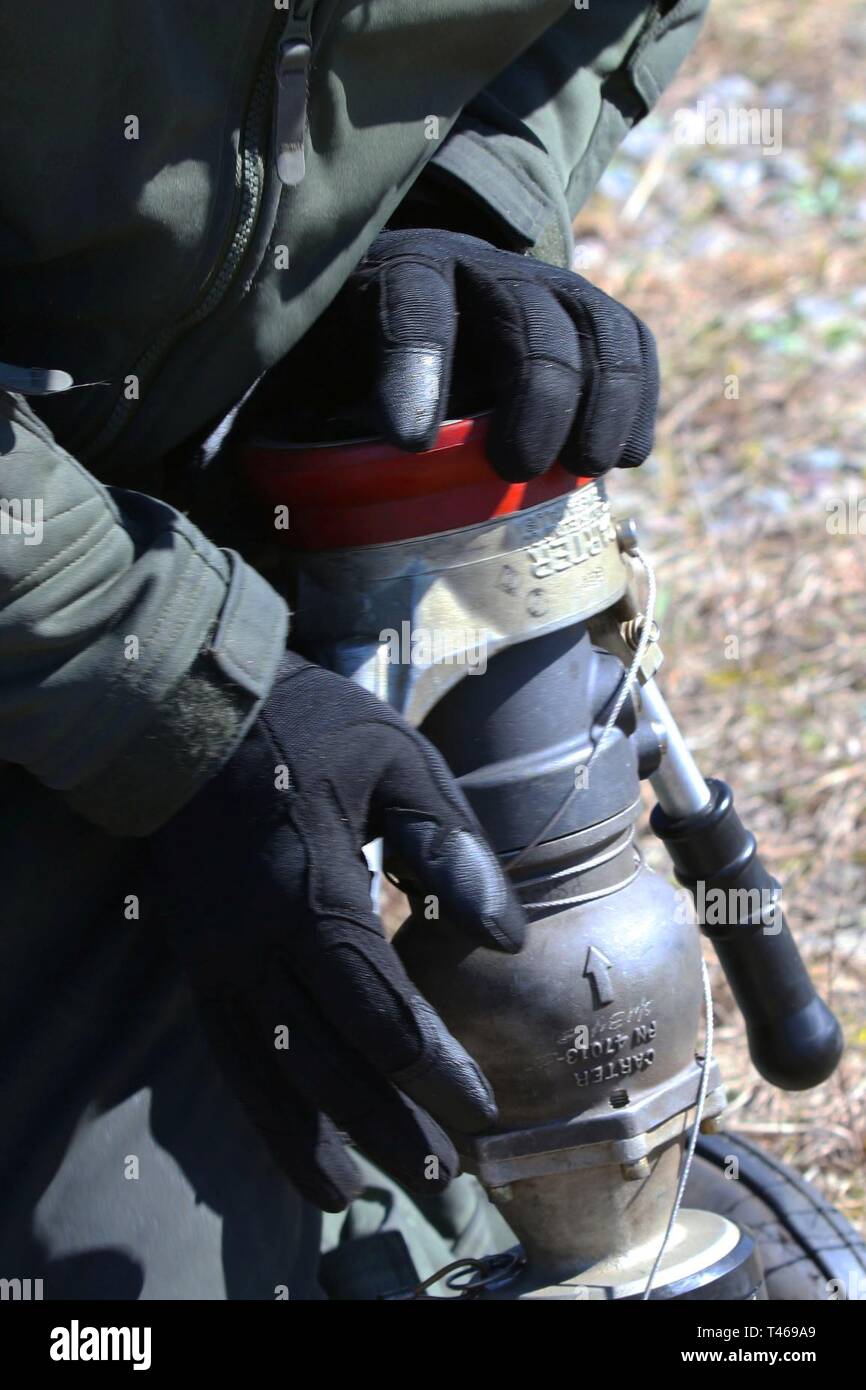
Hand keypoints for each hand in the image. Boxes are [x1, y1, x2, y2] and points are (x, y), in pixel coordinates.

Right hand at [150, 652, 524, 1210]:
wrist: (191, 713)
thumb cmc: (309, 728)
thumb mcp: (399, 762)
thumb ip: (452, 847)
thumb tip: (506, 938)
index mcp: (313, 891)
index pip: (379, 1009)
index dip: (432, 1069)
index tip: (482, 1111)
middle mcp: (256, 942)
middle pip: (328, 1062)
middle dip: (390, 1127)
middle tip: (445, 1181)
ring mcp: (217, 959)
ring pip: (271, 1075)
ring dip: (323, 1141)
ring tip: (367, 1196)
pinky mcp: (198, 963)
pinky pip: (231, 1057)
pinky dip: (265, 1117)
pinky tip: (304, 1153)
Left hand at [253, 228, 658, 481]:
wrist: (411, 321)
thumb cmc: (350, 373)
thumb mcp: (305, 392)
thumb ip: (290, 432)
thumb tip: (269, 514)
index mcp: (392, 275)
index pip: (411, 298)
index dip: (417, 360)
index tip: (410, 440)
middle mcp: (476, 267)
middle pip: (525, 311)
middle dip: (534, 388)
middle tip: (518, 467)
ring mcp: (540, 287)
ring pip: (593, 321)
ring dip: (601, 395)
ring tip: (585, 468)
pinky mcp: (585, 316)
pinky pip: (629, 340)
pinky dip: (637, 394)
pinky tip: (625, 455)